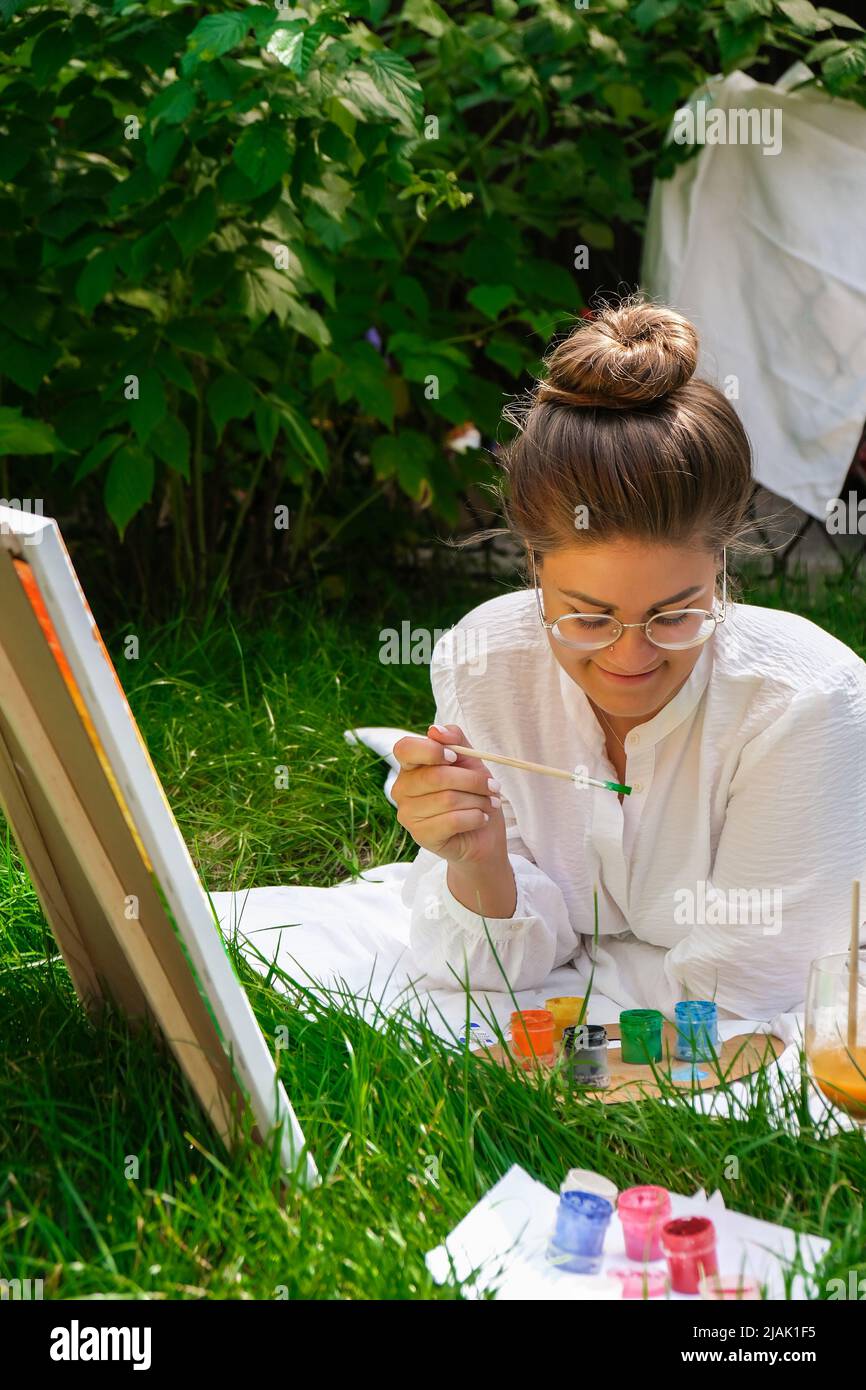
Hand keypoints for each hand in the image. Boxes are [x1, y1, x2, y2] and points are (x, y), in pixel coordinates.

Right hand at [392, 723, 506, 866]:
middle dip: (472, 780)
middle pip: (435, 776)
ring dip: (478, 800)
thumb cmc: (473, 794)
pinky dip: (475, 817)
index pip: (405, 749)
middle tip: (493, 786)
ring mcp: (408, 814)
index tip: (456, 757)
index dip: (431, 750)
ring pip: (447, 799)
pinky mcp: (421, 836)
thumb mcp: (469, 761)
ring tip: (489, 804)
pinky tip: (481, 818)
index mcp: (410, 766)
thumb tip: (434, 730)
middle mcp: (402, 789)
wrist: (483, 834)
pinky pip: (452, 821)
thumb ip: (455, 740)